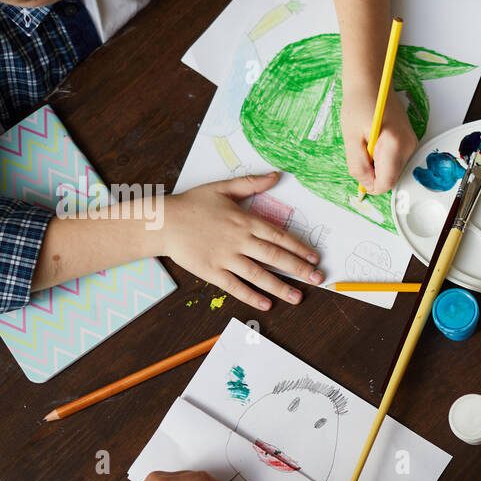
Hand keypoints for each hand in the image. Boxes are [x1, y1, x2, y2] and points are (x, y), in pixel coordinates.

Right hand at [159, 173, 325, 310]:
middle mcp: (239, 240)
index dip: (299, 248)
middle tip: (317, 279)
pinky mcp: (211, 271)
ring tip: (298, 298)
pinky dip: (252, 296)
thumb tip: (276, 175)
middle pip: (274, 257)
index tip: (314, 258)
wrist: (163, 221)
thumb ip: (251, 183)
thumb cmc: (193, 204)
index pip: (279, 236)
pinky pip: (235, 286)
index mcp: (244, 220)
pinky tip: (267, 304)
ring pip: (258, 275)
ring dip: (280, 287)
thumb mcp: (223, 188)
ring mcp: (225, 257)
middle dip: (298, 269)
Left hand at [340, 90, 414, 195]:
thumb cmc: (359, 104)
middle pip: (390, 177)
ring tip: (367, 141)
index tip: (359, 175)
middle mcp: (408, 145)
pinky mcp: (409, 141)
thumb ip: (358, 166)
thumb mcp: (350, 138)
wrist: (371, 82)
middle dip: (373, 172)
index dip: (371, 185)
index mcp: (394, 145)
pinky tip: (375, 139)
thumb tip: (366, 184)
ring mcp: (411, 143)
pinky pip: (395, 160)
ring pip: (392, 169)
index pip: (386, 182)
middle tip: (361, 150)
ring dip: (377, 163)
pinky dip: (382, 156)